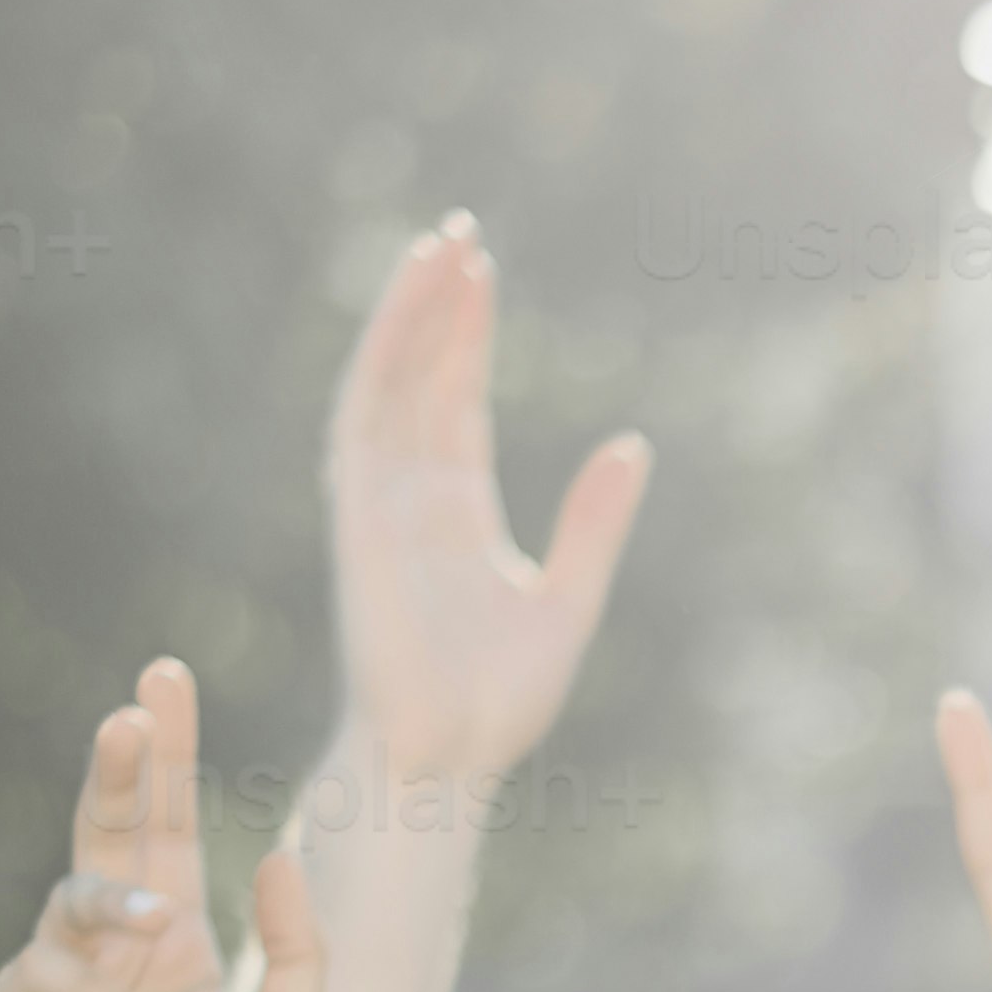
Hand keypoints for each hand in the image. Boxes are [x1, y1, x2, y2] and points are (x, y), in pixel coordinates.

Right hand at [0, 669, 324, 991]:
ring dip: (116, 902)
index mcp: (173, 939)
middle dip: (120, 767)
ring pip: (73, 894)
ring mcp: (58, 978)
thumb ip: (297, 951)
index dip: (167, 757)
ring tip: (159, 929)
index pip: (167, 827)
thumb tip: (283, 853)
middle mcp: (113, 945)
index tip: (166, 682)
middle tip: (134, 711)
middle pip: (109, 829)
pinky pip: (42, 973)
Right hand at [323, 220, 647, 792]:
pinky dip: (383, 360)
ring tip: (437, 247)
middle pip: (419, 376)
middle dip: (435, 306)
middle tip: (459, 231)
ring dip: (407, 315)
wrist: (448, 760)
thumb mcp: (569, 600)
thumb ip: (595, 522)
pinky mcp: (355, 517)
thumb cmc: (497, 704)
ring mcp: (377, 503)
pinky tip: (409, 311)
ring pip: (386, 383)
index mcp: (457, 513)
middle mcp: (411, 497)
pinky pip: (362, 419)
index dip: (466, 336)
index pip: (456, 401)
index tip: (481, 271)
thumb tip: (636, 444)